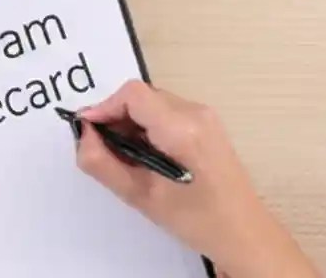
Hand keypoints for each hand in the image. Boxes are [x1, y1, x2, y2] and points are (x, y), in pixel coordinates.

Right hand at [77, 81, 318, 277]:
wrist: (242, 231)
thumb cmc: (197, 219)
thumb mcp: (141, 195)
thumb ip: (104, 163)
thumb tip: (83, 135)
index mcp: (182, 129)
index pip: (133, 95)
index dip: (103, 107)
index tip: (87, 130)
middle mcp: (196, 113)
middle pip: (142, 97)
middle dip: (116, 117)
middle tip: (102, 149)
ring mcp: (205, 116)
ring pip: (153, 104)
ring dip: (131, 123)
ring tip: (124, 157)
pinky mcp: (207, 123)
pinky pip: (168, 112)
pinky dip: (148, 127)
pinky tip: (145, 156)